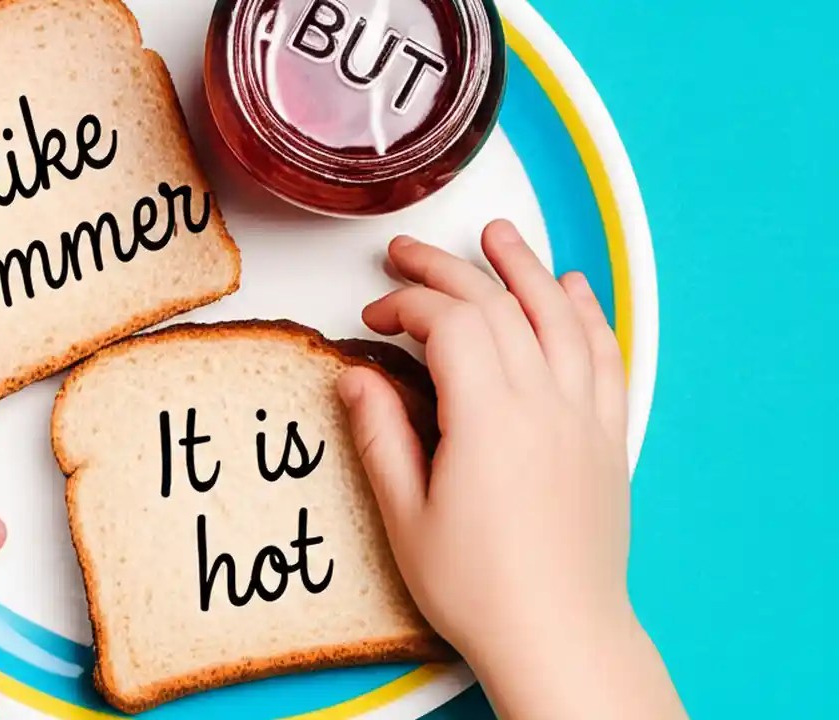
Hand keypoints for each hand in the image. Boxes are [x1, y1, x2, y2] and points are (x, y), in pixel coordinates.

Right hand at [337, 221, 683, 718]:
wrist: (557, 634)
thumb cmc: (479, 588)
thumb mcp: (404, 514)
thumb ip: (379, 434)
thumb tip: (355, 377)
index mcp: (487, 419)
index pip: (449, 322)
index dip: (405, 304)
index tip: (374, 317)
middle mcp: (542, 404)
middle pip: (497, 304)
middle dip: (447, 268)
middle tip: (407, 253)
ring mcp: (582, 416)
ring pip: (558, 315)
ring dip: (524, 268)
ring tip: (497, 234)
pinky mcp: (608, 435)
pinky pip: (606, 354)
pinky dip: (588, 312)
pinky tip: (571, 289)